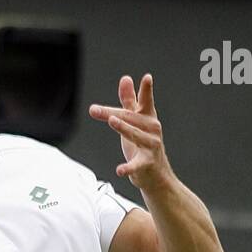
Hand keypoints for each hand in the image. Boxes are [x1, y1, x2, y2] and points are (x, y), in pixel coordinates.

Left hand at [89, 74, 172, 191]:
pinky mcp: (146, 164)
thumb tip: (125, 78)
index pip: (146, 101)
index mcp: (148, 117)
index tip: (147, 78)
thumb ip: (129, 101)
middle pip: (129, 118)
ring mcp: (150, 146)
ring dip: (123, 128)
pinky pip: (135, 165)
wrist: (157, 174)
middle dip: (111, 113)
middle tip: (94, 110)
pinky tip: (119, 170)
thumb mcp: (135, 121)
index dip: (147, 90)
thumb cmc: (144, 144)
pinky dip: (128, 168)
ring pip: (135, 135)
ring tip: (112, 120)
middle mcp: (151, 129)